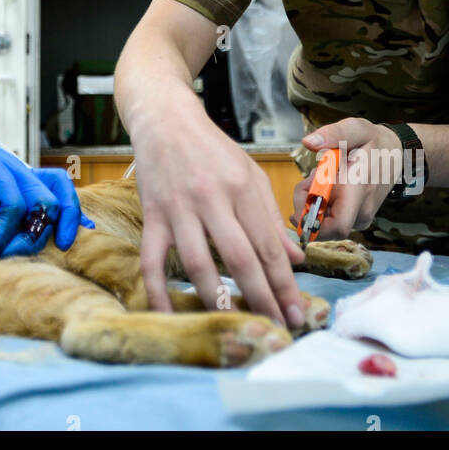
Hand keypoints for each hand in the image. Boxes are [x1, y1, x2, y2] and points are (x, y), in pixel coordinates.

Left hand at [0, 125, 92, 258]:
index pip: (12, 203)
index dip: (2, 235)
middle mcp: (10, 165)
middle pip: (41, 200)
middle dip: (30, 235)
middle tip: (7, 257)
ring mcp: (19, 171)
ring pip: (57, 190)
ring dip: (63, 218)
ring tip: (64, 245)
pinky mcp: (21, 180)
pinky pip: (55, 187)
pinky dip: (68, 206)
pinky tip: (80, 228)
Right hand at [133, 113, 305, 328]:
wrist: (165, 120)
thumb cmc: (212, 149)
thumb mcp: (250, 174)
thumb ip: (271, 218)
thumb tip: (295, 259)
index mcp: (241, 188)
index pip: (267, 245)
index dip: (284, 283)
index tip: (296, 313)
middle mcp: (211, 199)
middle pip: (239, 258)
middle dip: (261, 298)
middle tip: (278, 329)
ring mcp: (178, 209)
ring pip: (199, 264)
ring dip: (218, 301)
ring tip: (235, 327)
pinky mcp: (151, 216)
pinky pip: (152, 261)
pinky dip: (158, 291)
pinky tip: (169, 316)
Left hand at [294, 118, 402, 239]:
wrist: (397, 152)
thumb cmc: (375, 141)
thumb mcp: (356, 129)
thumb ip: (333, 134)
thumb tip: (308, 142)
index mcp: (359, 192)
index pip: (336, 227)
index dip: (312, 222)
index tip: (302, 200)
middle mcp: (361, 212)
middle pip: (322, 225)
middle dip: (306, 203)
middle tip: (313, 175)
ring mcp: (360, 217)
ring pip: (324, 220)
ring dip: (314, 199)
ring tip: (324, 174)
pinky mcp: (357, 217)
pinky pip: (331, 216)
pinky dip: (322, 201)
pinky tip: (330, 182)